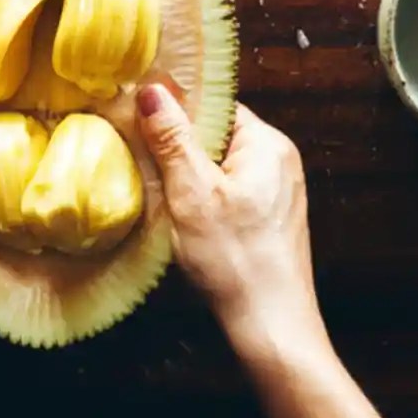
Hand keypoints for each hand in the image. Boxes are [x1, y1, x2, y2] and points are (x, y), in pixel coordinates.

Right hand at [136, 84, 326, 351]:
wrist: (272, 326)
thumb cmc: (237, 260)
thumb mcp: (193, 194)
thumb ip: (172, 140)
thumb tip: (152, 91)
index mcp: (268, 144)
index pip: (215, 106)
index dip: (176, 112)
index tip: (138, 121)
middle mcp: (279, 161)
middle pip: (216, 137)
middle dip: (178, 150)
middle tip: (143, 164)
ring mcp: (277, 193)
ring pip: (219, 169)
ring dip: (187, 180)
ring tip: (161, 197)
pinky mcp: (269, 221)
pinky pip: (229, 195)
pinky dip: (203, 202)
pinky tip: (184, 223)